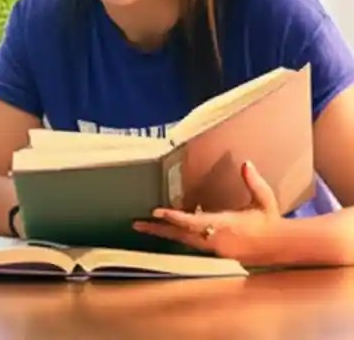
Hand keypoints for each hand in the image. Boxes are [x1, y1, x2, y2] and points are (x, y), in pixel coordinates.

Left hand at [133, 160, 282, 265]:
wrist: (279, 247)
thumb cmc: (269, 222)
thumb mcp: (264, 200)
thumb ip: (253, 182)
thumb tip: (246, 164)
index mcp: (226, 225)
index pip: (194, 222)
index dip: (174, 217)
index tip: (157, 211)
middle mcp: (216, 239)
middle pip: (181, 234)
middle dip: (159, 229)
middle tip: (138, 224)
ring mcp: (215, 249)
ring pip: (184, 241)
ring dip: (165, 233)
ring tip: (145, 227)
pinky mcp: (215, 253)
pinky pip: (191, 244)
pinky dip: (178, 236)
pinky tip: (166, 231)